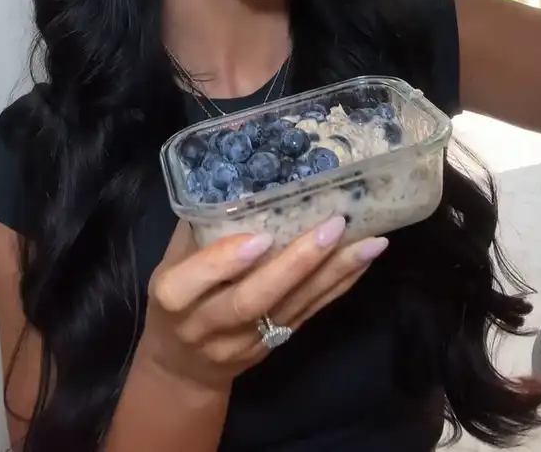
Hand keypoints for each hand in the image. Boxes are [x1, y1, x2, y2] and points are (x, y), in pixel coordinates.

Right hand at [136, 217, 386, 393]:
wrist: (182, 368)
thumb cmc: (177, 298)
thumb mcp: (172, 261)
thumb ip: (200, 226)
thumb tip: (237, 171)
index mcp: (173, 297)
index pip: (194, 281)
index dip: (225, 261)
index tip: (261, 236)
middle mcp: (207, 325)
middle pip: (252, 299)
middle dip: (296, 263)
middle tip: (333, 226)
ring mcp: (243, 342)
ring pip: (290, 308)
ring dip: (333, 274)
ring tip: (368, 242)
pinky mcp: (273, 346)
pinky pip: (309, 313)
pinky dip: (338, 286)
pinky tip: (362, 260)